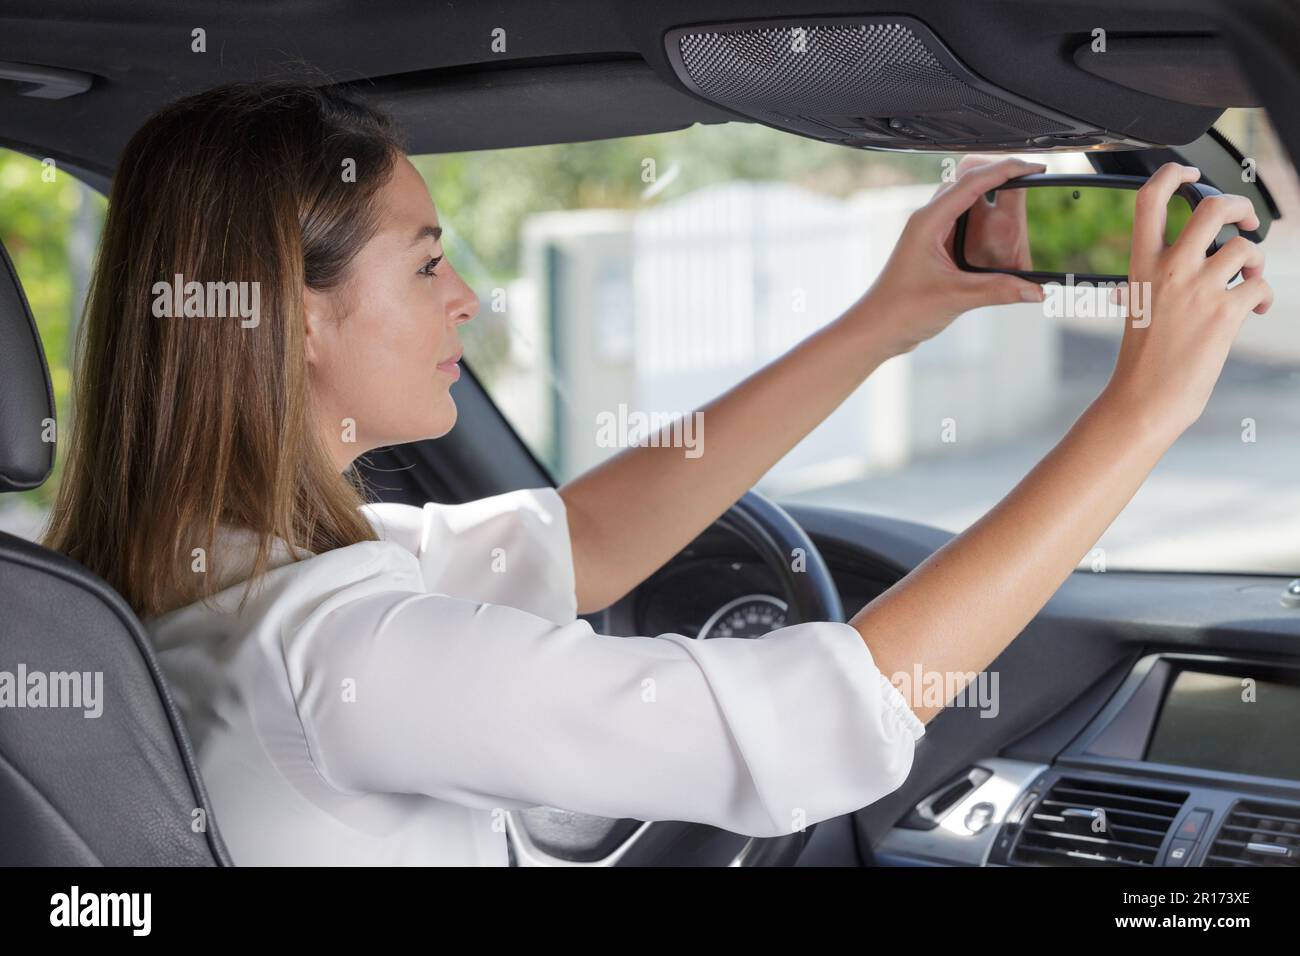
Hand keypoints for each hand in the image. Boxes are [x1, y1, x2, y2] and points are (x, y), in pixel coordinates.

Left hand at [844, 156, 1046, 357]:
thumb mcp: (956, 297)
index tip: (1034, 167)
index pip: (973, 181)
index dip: (1006, 170)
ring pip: (963, 197)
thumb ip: (998, 290)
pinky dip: (981, 213)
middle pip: (968, 180)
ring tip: (1020, 189)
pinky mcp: (933, 246)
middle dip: (1000, 172)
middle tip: (1031, 175)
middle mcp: (928, 220)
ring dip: (990, 191)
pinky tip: (998, 222)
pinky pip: (960, 218)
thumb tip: (1035, 290)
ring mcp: (929, 231)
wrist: (876, 328)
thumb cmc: (900, 310)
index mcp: (928, 221)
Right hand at [1101, 162, 1272, 435]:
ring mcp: (1198, 289)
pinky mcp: (1224, 313)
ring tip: (1250, 280)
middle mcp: (1170, 270)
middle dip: (1239, 207)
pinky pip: (1261, 286)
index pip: (1149, 199)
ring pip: (1245, 247)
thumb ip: (1160, 275)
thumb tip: (1194, 259)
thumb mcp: (1140, 305)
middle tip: (1245, 222)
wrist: (1146, 399)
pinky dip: (1264, 296)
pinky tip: (1253, 311)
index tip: (1189, 173)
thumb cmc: (1143, 358)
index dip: (1173, 174)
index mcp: (1141, 265)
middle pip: (1212, 206)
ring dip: (1257, 261)